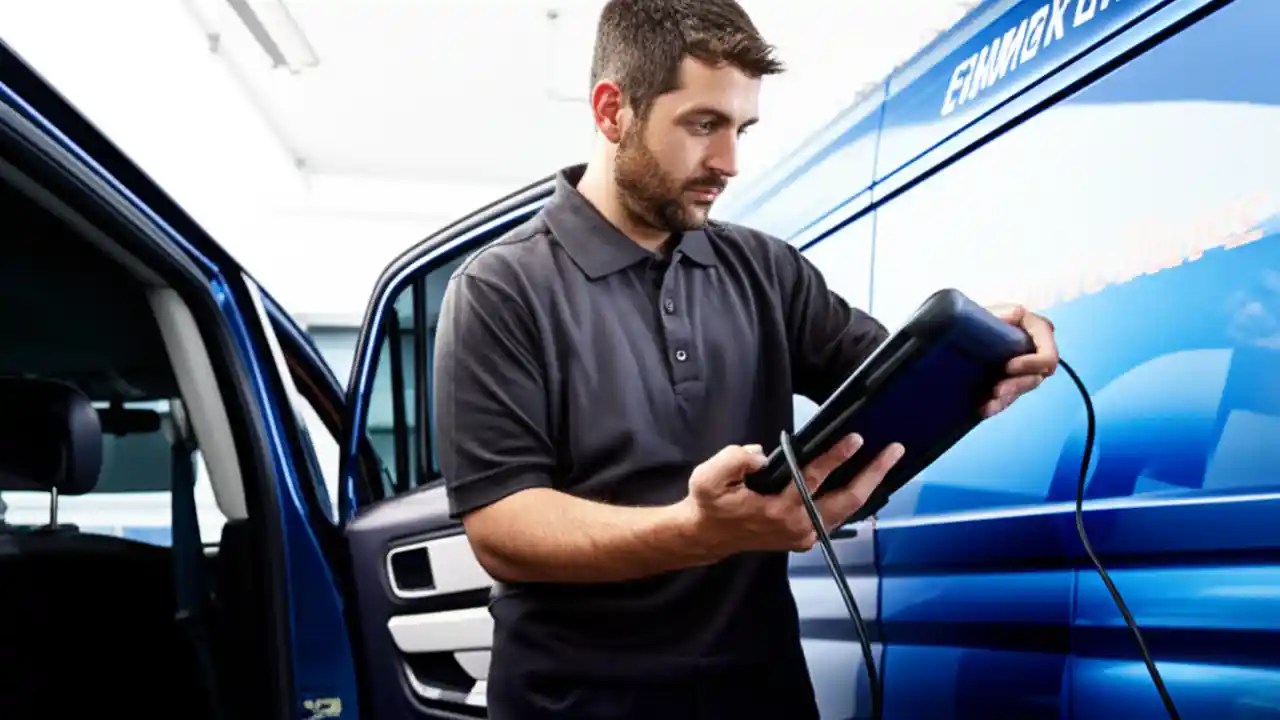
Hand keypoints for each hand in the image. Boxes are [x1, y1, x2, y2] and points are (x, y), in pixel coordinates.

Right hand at [681, 433, 904, 556]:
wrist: (708, 536)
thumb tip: (762, 453)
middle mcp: (798, 525)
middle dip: (873, 473)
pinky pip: (837, 514)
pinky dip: (854, 496)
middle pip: (847, 500)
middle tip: (894, 449)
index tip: (855, 438)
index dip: (835, 457)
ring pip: (847, 509)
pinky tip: (865, 478)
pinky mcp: (806, 536)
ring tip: (888, 460)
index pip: (812, 478)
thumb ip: (733, 461)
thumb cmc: (710, 504)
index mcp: (776, 510)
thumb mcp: (707, 478)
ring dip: (869, 484)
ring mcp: (805, 534)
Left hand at [983, 303, 1058, 417]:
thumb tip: (1017, 312)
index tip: (1008, 367)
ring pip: (1023, 389)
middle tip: (996, 391)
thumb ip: (1002, 314)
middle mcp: (1035, 350)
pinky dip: (997, 405)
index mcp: (1036, 329)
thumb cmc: (976, 316)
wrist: (958, 330)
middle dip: (1016, 386)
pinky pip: (1010, 398)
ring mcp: (1025, 368)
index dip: (1032, 363)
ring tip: (987, 405)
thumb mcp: (986, 313)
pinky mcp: (1012, 381)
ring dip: (1007, 398)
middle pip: (1037, 376)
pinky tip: (984, 409)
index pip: (1048, 354)